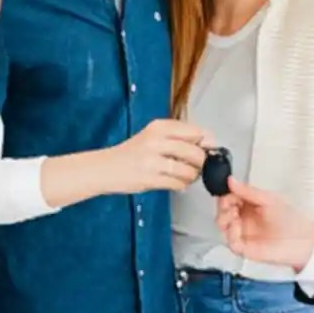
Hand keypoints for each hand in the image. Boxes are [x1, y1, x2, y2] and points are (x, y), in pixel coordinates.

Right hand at [98, 119, 212, 193]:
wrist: (105, 168)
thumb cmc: (132, 153)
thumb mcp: (153, 136)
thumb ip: (178, 137)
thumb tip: (208, 142)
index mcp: (159, 127)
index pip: (195, 132)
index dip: (206, 143)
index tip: (208, 149)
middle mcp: (156, 141)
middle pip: (195, 152)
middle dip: (201, 163)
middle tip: (197, 166)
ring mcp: (152, 161)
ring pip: (188, 170)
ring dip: (192, 176)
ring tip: (186, 176)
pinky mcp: (149, 178)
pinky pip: (177, 183)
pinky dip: (181, 185)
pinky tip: (177, 183)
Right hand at [216, 178, 313, 270]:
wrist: (303, 238)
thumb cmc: (290, 218)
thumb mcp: (267, 199)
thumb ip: (247, 191)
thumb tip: (230, 180)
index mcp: (249, 205)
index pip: (229, 199)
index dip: (224, 196)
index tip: (225, 192)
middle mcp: (244, 219)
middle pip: (222, 212)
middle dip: (222, 207)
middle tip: (228, 204)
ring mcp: (243, 234)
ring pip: (223, 228)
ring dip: (224, 219)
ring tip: (233, 215)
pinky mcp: (245, 248)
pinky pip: (231, 243)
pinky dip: (231, 234)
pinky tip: (237, 228)